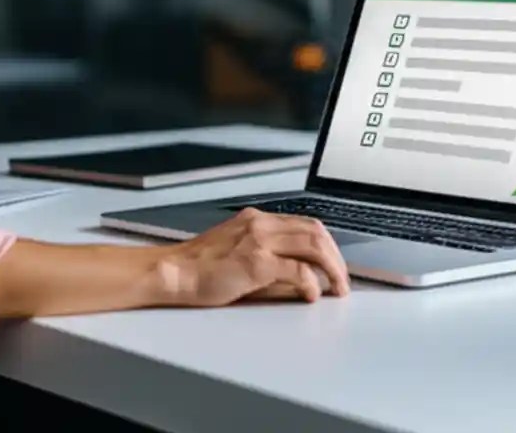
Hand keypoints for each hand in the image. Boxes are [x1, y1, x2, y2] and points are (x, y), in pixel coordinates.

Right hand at [162, 207, 350, 305]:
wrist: (174, 273)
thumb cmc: (199, 268)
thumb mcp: (238, 252)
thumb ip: (268, 257)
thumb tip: (300, 277)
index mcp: (256, 220)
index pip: (306, 224)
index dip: (327, 245)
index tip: (333, 264)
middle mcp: (261, 224)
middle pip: (316, 231)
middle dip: (335, 257)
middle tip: (341, 280)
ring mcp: (259, 240)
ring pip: (314, 245)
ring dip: (331, 268)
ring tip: (336, 287)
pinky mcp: (256, 262)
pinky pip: (298, 269)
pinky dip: (311, 282)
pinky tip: (312, 294)